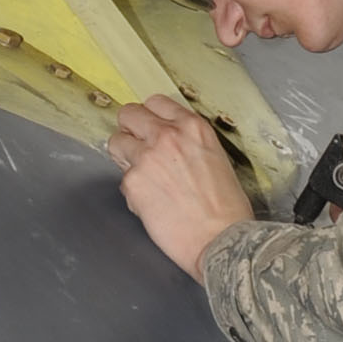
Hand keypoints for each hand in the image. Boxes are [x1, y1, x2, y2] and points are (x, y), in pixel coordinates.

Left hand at [108, 95, 256, 278]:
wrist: (221, 239)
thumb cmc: (226, 207)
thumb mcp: (216, 158)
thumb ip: (189, 143)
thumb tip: (167, 145)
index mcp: (192, 127)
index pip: (156, 102)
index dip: (150, 116)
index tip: (149, 127)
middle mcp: (167, 136)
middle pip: (129, 114)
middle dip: (130, 130)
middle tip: (137, 148)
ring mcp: (146, 158)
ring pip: (116, 143)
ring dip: (125, 158)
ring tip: (144, 178)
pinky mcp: (132, 183)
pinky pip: (122, 180)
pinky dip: (133, 192)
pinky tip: (152, 205)